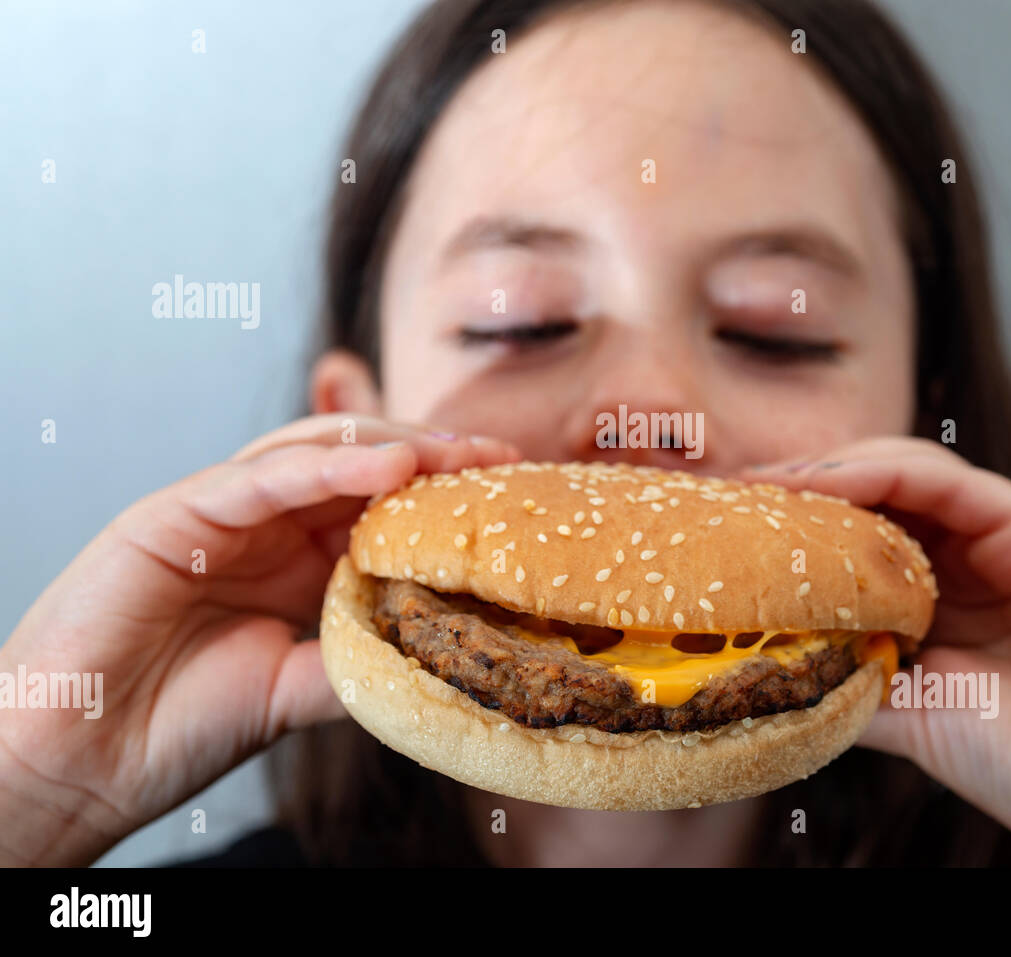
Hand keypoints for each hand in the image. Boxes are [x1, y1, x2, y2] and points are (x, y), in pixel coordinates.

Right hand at [0, 415, 518, 865]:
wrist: (78, 762)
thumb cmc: (175, 728)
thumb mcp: (294, 691)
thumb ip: (356, 658)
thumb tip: (439, 648)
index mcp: (291, 563)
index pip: (379, 506)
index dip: (443, 495)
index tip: (511, 495)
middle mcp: (261, 528)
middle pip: (356, 466)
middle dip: (433, 456)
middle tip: (501, 458)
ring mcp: (219, 512)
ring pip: (314, 454)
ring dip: (391, 447)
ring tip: (457, 453)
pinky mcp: (175, 513)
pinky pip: (260, 476)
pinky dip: (326, 465)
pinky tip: (389, 465)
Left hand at [738, 437, 1010, 865]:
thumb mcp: (901, 715)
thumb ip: (841, 680)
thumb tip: (758, 666)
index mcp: (925, 607)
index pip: (847, 546)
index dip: (789, 532)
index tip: (724, 533)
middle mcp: (956, 566)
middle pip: (867, 499)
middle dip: (797, 490)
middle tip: (731, 493)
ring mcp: (993, 541)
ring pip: (898, 474)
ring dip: (828, 471)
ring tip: (767, 485)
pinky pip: (945, 478)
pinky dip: (880, 470)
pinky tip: (825, 480)